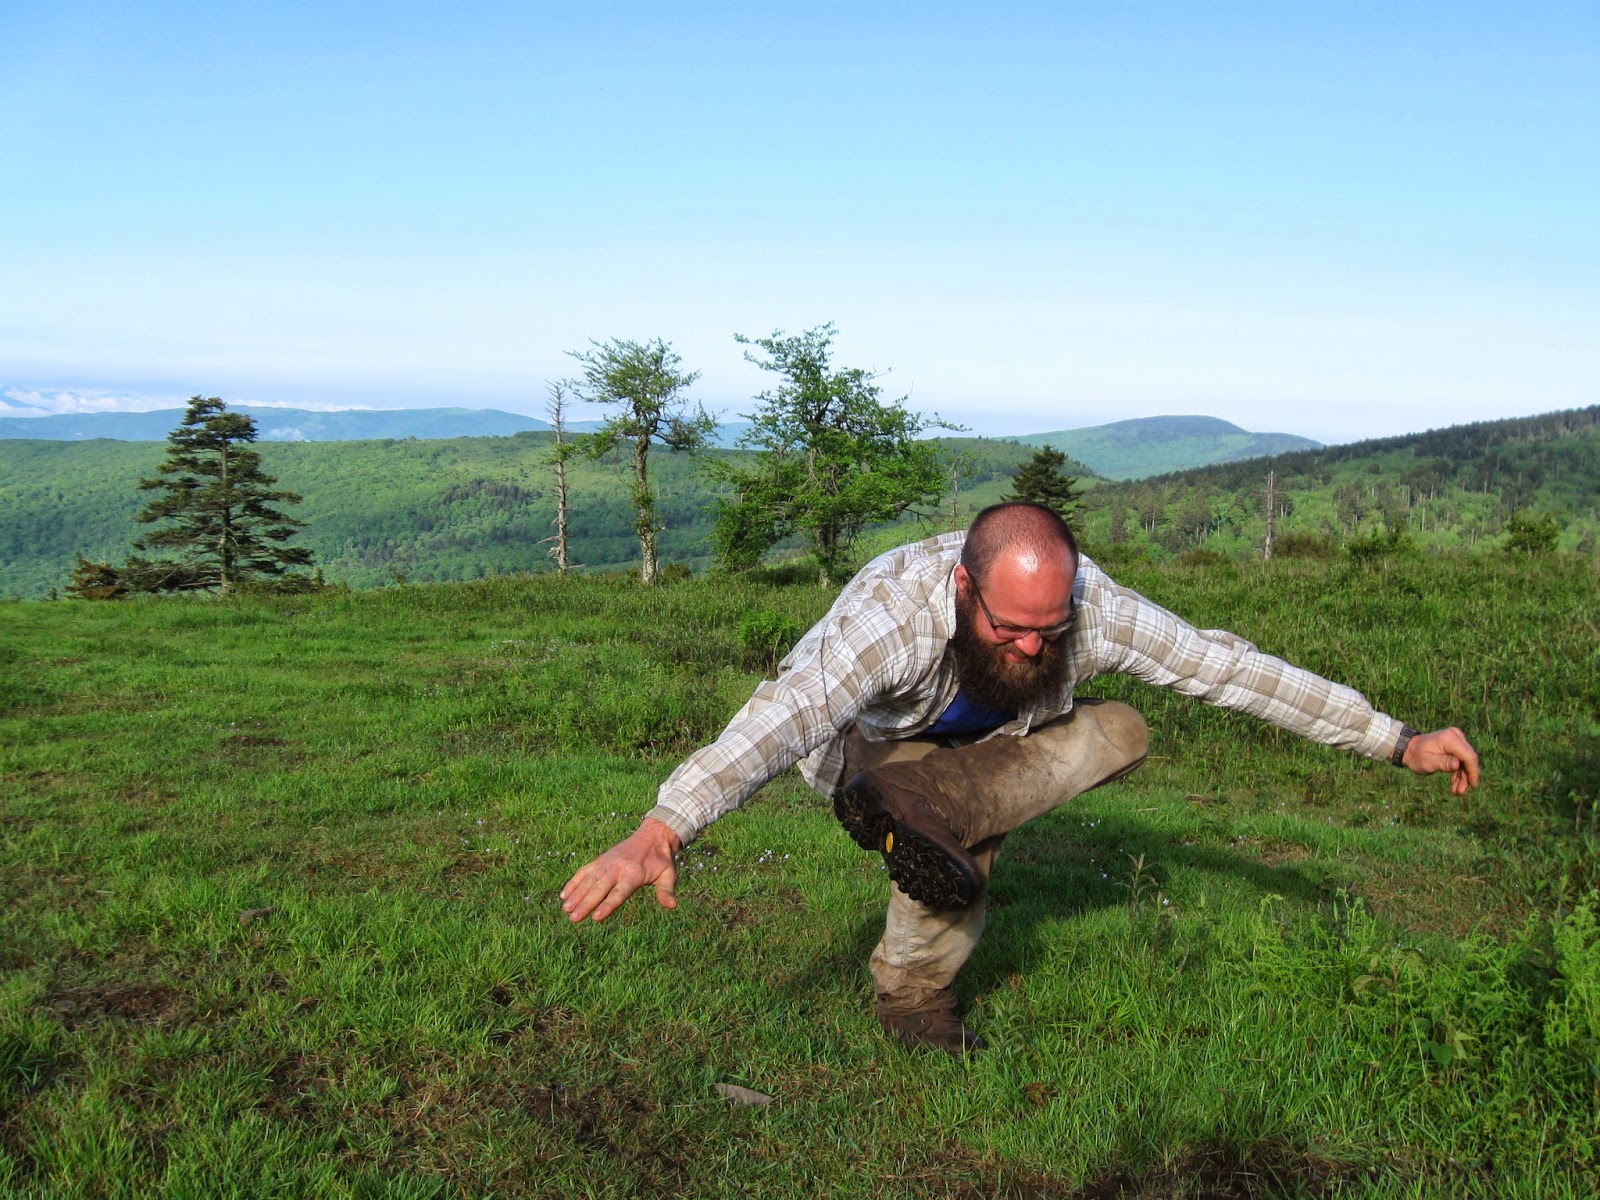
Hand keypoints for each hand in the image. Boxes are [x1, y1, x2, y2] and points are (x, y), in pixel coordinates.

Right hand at [560, 818, 682, 922]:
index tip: (596, 918)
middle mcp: (617, 868)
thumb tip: (672, 906)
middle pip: (599, 889)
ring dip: (576, 895)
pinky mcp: (601, 860)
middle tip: (573, 918)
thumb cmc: (661, 861)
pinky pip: (584, 871)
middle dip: (585, 904)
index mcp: (634, 875)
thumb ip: (666, 891)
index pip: (618, 894)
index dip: (607, 906)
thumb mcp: (668, 875)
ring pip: (588, 880)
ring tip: (565, 909)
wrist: (652, 836)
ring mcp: (607, 863)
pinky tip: (564, 894)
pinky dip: (574, 882)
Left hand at [1401, 726, 1480, 794]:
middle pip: (1469, 759)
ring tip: (1457, 791)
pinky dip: (1459, 772)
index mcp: (1450, 739)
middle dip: (1467, 777)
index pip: (1468, 756)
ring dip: (1463, 777)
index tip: (1473, 785)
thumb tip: (1457, 765)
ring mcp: (1457, 740)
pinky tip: (1455, 783)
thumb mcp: (1428, 762)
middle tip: (1461, 792)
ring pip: (1466, 761)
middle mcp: (1456, 736)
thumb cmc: (1416, 756)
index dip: (1473, 771)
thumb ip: (1443, 763)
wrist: (1409, 749)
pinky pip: (1462, 760)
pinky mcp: (1455, 745)